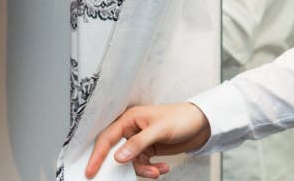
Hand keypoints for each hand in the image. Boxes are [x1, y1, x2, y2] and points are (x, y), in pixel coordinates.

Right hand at [85, 102, 211, 178]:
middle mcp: (132, 130)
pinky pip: (142, 164)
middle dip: (121, 166)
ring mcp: (140, 141)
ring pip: (131, 162)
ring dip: (143, 170)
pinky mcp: (149, 150)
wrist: (202, 124)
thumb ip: (138, 143)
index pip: (107, 137)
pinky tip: (163, 168)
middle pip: (116, 152)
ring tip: (157, 172)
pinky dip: (151, 169)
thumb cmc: (182, 118)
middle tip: (117, 179)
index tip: (90, 171)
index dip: (97, 155)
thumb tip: (118, 157)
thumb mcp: (159, 130)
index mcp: (130, 118)